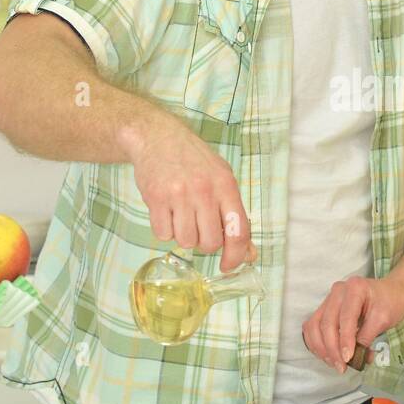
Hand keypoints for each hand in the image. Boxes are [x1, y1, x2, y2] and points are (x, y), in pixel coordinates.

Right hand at [122, 114, 253, 272]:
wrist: (158, 137)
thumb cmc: (194, 161)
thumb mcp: (222, 180)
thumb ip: (235, 215)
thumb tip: (248, 254)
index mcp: (226, 186)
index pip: (238, 231)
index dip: (236, 256)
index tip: (229, 266)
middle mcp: (204, 191)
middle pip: (210, 243)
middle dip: (204, 243)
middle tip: (198, 227)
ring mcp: (179, 194)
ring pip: (185, 241)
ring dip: (183, 236)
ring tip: (181, 215)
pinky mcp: (156, 198)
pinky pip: (162, 234)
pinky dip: (164, 229)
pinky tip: (167, 211)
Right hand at [303, 276, 403, 372]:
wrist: (391, 293)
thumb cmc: (390, 303)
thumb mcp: (384, 319)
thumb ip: (367, 336)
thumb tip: (353, 358)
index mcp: (355, 288)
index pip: (346, 317)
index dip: (345, 340)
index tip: (348, 359)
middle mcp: (338, 291)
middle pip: (327, 323)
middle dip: (332, 349)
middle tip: (342, 367)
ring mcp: (328, 299)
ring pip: (314, 325)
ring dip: (321, 348)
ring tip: (334, 363)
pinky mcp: (324, 309)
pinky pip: (312, 327)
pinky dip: (315, 343)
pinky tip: (326, 355)